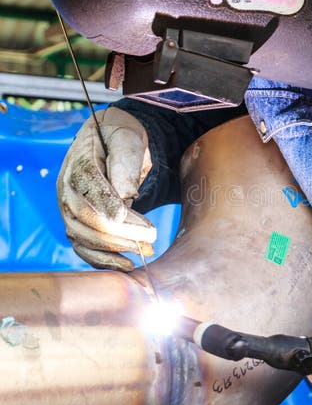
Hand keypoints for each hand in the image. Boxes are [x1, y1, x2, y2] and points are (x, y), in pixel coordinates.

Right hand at [57, 107, 156, 270]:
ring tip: (144, 251)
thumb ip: (125, 164)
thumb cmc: (121, 139)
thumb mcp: (127, 140)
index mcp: (78, 163)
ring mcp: (69, 209)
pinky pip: (83, 248)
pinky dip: (102, 260)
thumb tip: (125, 195)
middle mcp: (67, 189)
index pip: (90, 190)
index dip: (112, 208)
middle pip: (84, 218)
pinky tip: (126, 265)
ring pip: (82, 237)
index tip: (137, 224)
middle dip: (118, 233)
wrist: (112, 142)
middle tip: (150, 239)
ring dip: (113, 249)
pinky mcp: (77, 225)